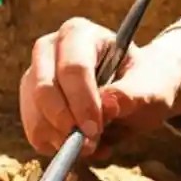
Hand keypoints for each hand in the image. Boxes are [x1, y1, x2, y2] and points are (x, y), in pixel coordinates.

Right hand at [19, 16, 180, 158]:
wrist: (138, 91)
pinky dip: (57, 146)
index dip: (82, 102)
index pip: (73, 68)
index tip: (95, 130)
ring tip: (95, 145)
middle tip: (91, 144)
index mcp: (81, 34)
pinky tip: (84, 145)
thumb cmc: (144, 82)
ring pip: (35, 114)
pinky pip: (34, 132)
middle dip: (66, 123)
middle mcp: (49, 49)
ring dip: (62, 138)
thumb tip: (107, 105)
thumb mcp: (150, 88)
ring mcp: (35, 75)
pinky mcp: (30, 102)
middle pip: (43, 89)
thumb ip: (132, 95)